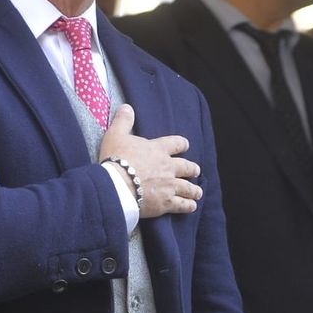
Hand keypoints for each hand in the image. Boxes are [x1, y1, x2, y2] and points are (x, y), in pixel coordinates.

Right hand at [100, 105, 202, 219]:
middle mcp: (168, 167)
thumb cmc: (115, 159)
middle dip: (192, 169)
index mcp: (158, 149)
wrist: (116, 185)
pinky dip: (188, 205)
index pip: (176, 143)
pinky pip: (183, 204)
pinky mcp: (166, 202)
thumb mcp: (116, 135)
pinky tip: (192, 206)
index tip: (185, 146)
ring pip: (188, 187)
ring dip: (194, 190)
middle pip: (187, 167)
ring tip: (198, 192)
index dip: (182, 144)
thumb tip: (126, 107)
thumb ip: (123, 121)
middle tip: (195, 170)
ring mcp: (169, 185)